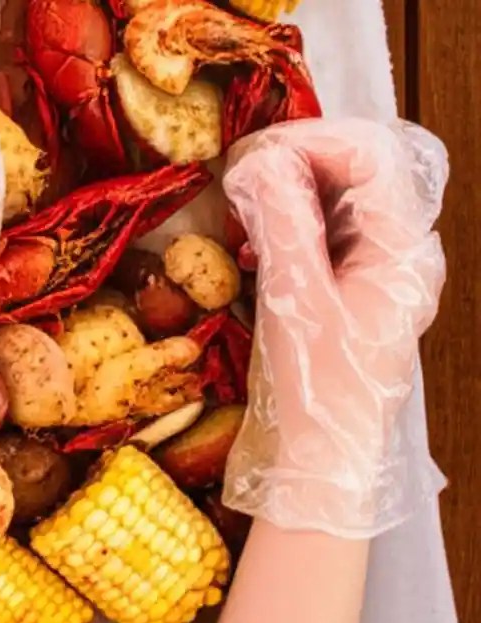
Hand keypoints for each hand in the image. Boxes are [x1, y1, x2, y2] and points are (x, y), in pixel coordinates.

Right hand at [221, 118, 446, 537]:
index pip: (371, 156)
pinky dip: (286, 228)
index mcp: (403, 251)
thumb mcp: (294, 298)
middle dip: (295, 164)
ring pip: (336, 201)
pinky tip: (254, 251)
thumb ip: (281, 222)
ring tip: (243, 217)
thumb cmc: (317, 388)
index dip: (312, 141)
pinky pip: (323, 236)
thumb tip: (260, 160)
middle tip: (240, 180)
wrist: (321, 461)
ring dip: (286, 195)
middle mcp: (400, 254)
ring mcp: (377, 272)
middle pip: (356, 172)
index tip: (255, 153)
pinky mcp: (351, 291)